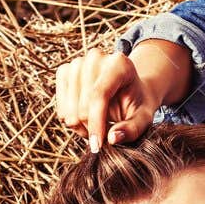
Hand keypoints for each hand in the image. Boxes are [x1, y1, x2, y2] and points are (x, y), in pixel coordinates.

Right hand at [55, 40, 192, 150]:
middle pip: (83, 104)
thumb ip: (132, 129)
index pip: (99, 95)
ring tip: (97, 127)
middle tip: (104, 135)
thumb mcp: (144, 118)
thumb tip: (112, 138)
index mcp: (119, 63)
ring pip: (69, 108)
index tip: (97, 146)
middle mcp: (96, 57)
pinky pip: (60, 105)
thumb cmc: (138, 104)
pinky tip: (84, 120)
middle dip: (92, 128)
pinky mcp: (64, 71)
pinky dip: (70, 119)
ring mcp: (77, 62)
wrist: (128, 89)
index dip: (96, 123)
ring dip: (81, 126)